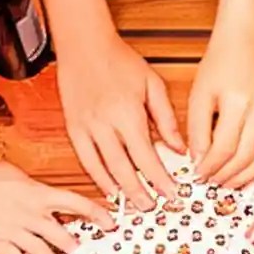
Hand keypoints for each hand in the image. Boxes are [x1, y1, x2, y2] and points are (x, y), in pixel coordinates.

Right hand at [0, 153, 114, 253]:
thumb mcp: (13, 174)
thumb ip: (33, 190)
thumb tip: (47, 199)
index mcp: (36, 192)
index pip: (76, 203)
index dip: (98, 214)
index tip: (111, 223)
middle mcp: (28, 212)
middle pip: (63, 235)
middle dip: (77, 248)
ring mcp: (11, 229)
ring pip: (43, 253)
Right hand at [57, 33, 182, 206]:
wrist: (84, 45)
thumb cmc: (119, 60)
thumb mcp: (152, 84)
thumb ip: (167, 118)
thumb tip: (180, 148)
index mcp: (127, 113)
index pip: (147, 156)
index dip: (161, 179)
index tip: (173, 194)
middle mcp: (105, 124)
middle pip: (124, 169)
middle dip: (141, 193)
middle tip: (154, 208)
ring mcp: (86, 128)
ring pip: (103, 169)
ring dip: (119, 191)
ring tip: (134, 205)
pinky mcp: (73, 129)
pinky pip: (85, 160)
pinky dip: (97, 178)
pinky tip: (109, 189)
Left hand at [187, 34, 253, 187]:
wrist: (245, 42)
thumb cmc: (220, 64)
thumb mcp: (199, 94)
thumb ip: (197, 129)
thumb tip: (199, 160)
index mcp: (238, 101)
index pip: (224, 147)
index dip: (210, 166)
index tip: (198, 173)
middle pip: (245, 156)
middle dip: (225, 175)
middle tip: (210, 182)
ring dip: (245, 177)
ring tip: (227, 182)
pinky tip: (246, 173)